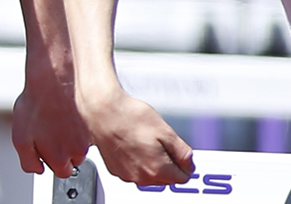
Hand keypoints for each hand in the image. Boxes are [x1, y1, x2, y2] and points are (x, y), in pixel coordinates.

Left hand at [11, 73, 90, 177]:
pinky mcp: (95, 122)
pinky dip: (80, 124)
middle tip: (52, 132)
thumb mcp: (20, 139)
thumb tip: (38, 170)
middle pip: (73, 160)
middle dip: (64, 150)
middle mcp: (78, 152)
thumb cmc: (37, 105)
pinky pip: (89, 130)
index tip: (48, 149)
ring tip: (59, 119)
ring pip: (81, 145)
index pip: (61, 172)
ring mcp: (89, 137)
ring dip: (72, 137)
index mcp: (60, 160)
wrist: (55, 79)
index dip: (53, 160)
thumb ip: (29, 162)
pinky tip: (67, 113)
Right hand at [77, 87, 193, 185]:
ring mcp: (127, 175)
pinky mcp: (115, 169)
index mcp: (157, 169)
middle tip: (161, 142)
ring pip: (150, 176)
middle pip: (166, 178)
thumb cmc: (130, 117)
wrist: (102, 111)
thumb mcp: (166, 131)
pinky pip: (134, 171)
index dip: (184, 163)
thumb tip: (189, 164)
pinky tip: (133, 144)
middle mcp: (141, 177)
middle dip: (168, 163)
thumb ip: (183, 152)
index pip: (182, 177)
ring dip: (152, 163)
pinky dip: (137, 161)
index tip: (179, 152)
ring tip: (145, 141)